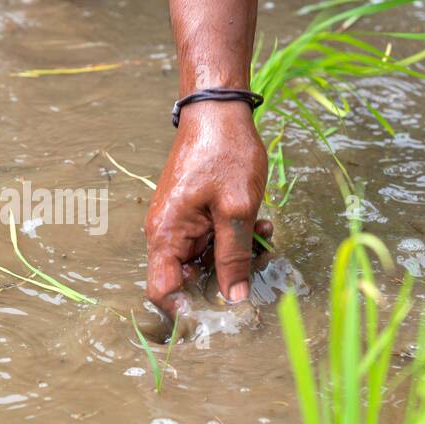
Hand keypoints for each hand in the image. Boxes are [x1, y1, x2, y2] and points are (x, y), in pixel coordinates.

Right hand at [145, 100, 270, 319]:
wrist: (218, 109)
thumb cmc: (225, 153)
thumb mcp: (237, 209)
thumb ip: (234, 257)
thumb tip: (234, 298)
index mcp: (166, 234)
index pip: (162, 290)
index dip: (186, 309)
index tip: (219, 314)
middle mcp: (166, 232)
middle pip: (187, 278)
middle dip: (223, 279)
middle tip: (256, 269)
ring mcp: (181, 222)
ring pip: (205, 259)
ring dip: (236, 256)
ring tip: (262, 236)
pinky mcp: (195, 213)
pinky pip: (212, 239)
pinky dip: (235, 238)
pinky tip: (259, 223)